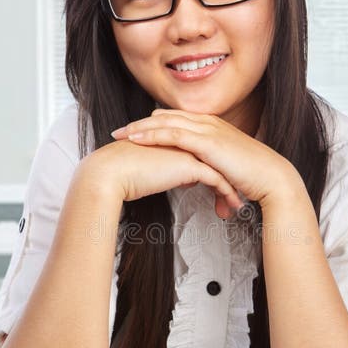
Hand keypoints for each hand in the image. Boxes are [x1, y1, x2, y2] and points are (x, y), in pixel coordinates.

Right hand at [80, 137, 244, 217]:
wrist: (111, 173)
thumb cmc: (125, 174)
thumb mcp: (154, 170)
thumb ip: (172, 170)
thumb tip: (186, 179)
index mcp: (177, 139)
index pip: (205, 153)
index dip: (217, 170)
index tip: (223, 187)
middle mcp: (186, 141)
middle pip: (217, 159)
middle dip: (229, 179)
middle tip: (234, 198)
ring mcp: (189, 151)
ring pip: (221, 169)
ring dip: (231, 189)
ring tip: (236, 206)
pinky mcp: (190, 165)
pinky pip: (218, 180)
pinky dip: (228, 194)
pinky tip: (231, 208)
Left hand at [110, 109, 298, 214]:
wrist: (271, 177)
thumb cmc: (252, 177)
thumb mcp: (224, 169)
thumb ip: (208, 171)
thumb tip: (197, 182)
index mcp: (212, 126)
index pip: (176, 119)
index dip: (153, 124)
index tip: (134, 132)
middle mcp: (208, 123)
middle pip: (166, 117)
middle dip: (140, 123)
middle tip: (119, 132)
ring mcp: (207, 130)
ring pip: (165, 123)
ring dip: (140, 127)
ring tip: (120, 135)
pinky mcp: (207, 142)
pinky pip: (173, 134)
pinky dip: (152, 135)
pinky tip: (136, 139)